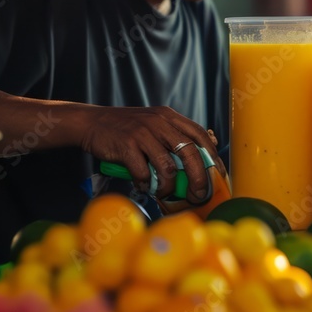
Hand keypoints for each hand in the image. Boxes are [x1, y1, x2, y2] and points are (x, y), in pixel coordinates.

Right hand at [74, 105, 219, 204]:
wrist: (93, 122)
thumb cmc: (127, 129)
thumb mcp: (154, 124)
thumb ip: (174, 136)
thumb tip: (199, 159)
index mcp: (170, 117)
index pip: (200, 135)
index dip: (213, 156)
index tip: (218, 174)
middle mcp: (159, 123)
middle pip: (189, 152)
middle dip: (198, 178)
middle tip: (198, 195)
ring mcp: (143, 133)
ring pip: (167, 167)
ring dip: (168, 186)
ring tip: (163, 193)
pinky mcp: (126, 146)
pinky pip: (143, 173)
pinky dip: (145, 184)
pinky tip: (143, 186)